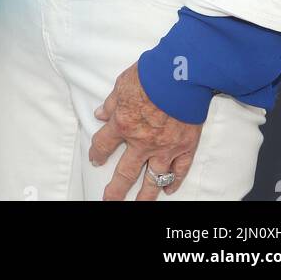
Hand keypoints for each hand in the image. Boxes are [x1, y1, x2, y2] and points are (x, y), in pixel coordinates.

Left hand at [89, 61, 203, 199]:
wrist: (181, 74)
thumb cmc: (151, 74)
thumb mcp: (122, 83)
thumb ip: (112, 102)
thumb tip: (101, 113)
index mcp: (123, 124)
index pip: (103, 145)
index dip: (96, 153)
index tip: (95, 160)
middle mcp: (142, 141)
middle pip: (125, 172)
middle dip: (115, 190)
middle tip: (109, 200)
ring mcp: (164, 148)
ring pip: (152, 179)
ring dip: (145, 195)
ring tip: (138, 205)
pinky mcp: (185, 147)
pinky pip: (179, 171)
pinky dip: (174, 181)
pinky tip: (169, 190)